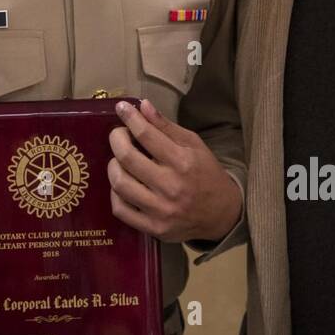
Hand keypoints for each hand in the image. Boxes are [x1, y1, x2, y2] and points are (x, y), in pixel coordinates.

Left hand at [108, 98, 241, 243]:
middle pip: (127, 158)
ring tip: (118, 159)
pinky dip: (114, 193)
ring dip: (113, 166)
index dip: (130, 117)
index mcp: (183, 162)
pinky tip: (121, 183)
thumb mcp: (193, 145)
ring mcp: (161, 210)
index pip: (146, 135)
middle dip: (116, 139)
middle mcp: (171, 187)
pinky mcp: (154, 228)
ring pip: (120, 184)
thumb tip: (142, 105)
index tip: (122, 107)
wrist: (222, 214)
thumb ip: (166, 126)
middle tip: (118, 134)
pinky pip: (120, 210)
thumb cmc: (206, 173)